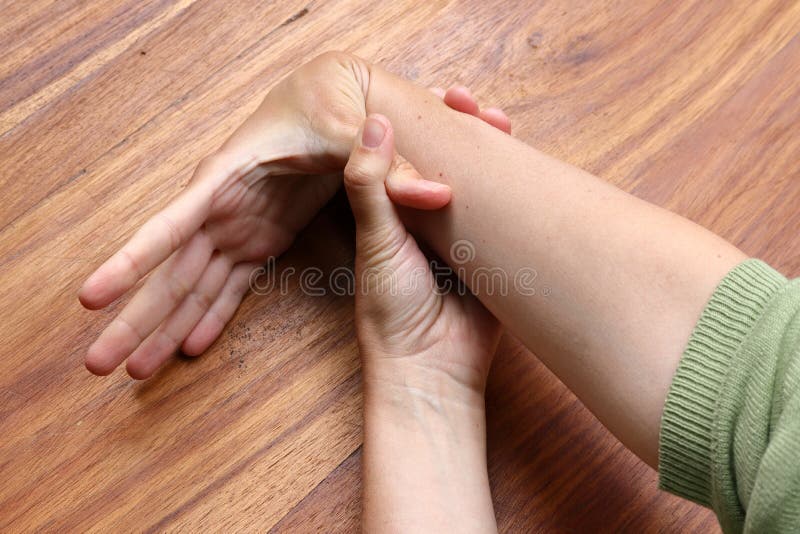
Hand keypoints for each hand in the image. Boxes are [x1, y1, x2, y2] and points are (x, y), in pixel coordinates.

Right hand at [78, 50, 509, 378]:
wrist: (324, 98)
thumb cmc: (327, 108)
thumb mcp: (352, 134)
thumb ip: (385, 170)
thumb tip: (436, 194)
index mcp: (226, 179)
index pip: (171, 225)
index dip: (130, 261)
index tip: (91, 297)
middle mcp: (219, 209)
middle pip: (168, 272)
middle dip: (134, 318)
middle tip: (94, 364)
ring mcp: (236, 228)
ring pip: (190, 288)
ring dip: (162, 328)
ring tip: (133, 372)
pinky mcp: (256, 240)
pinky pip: (226, 287)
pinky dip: (208, 317)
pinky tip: (187, 349)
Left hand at [344, 114, 501, 399]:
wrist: (432, 371)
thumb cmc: (392, 312)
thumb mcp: (377, 242)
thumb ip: (372, 186)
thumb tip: (374, 123)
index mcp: (389, 213)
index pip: (403, 154)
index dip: (417, 122)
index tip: (433, 96)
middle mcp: (425, 220)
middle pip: (444, 163)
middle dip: (460, 130)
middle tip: (473, 102)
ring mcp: (461, 236)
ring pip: (477, 183)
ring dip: (489, 151)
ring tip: (499, 120)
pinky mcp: (493, 254)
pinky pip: (506, 214)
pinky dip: (515, 188)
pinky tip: (523, 160)